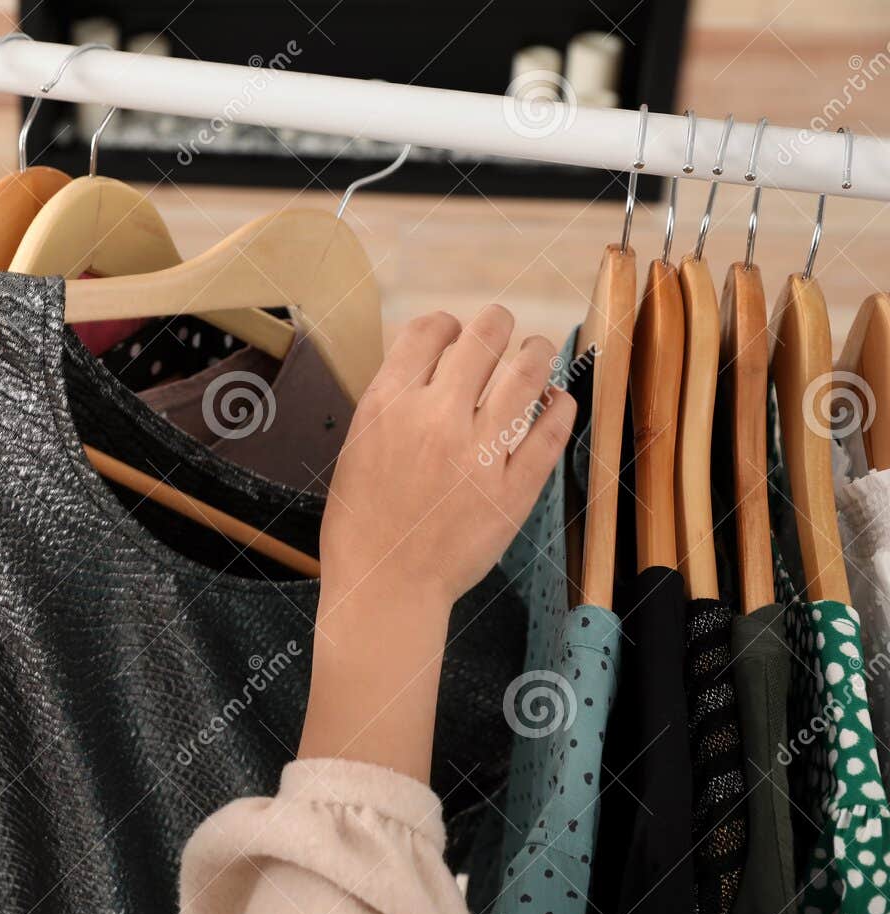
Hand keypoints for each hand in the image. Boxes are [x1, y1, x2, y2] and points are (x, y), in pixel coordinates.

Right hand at [298, 306, 574, 778]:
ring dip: (535, 354)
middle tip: (501, 335)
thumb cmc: (362, 525)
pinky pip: (553, 428)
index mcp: (388, 406)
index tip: (454, 334)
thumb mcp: (357, 449)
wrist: (385, 586)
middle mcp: (436, 418)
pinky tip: (555, 403)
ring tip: (535, 355)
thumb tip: (427, 368)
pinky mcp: (515, 487)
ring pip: (527, 371)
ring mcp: (480, 452)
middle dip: (495, 327)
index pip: (429, 331)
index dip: (446, 324)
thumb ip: (392, 406)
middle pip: (483, 337)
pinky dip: (560, 406)